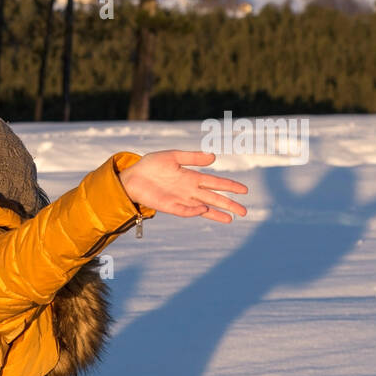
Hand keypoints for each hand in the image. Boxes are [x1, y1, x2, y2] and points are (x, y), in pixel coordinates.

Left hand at [118, 150, 248, 222]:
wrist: (131, 177)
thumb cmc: (150, 166)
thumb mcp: (173, 156)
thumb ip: (192, 157)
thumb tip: (213, 157)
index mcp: (192, 177)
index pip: (215, 182)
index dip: (230, 186)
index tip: (244, 190)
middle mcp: (189, 190)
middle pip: (214, 198)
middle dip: (229, 204)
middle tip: (244, 212)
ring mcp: (180, 199)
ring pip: (203, 207)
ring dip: (216, 213)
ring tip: (230, 219)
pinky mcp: (168, 206)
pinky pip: (183, 210)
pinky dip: (193, 210)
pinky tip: (203, 209)